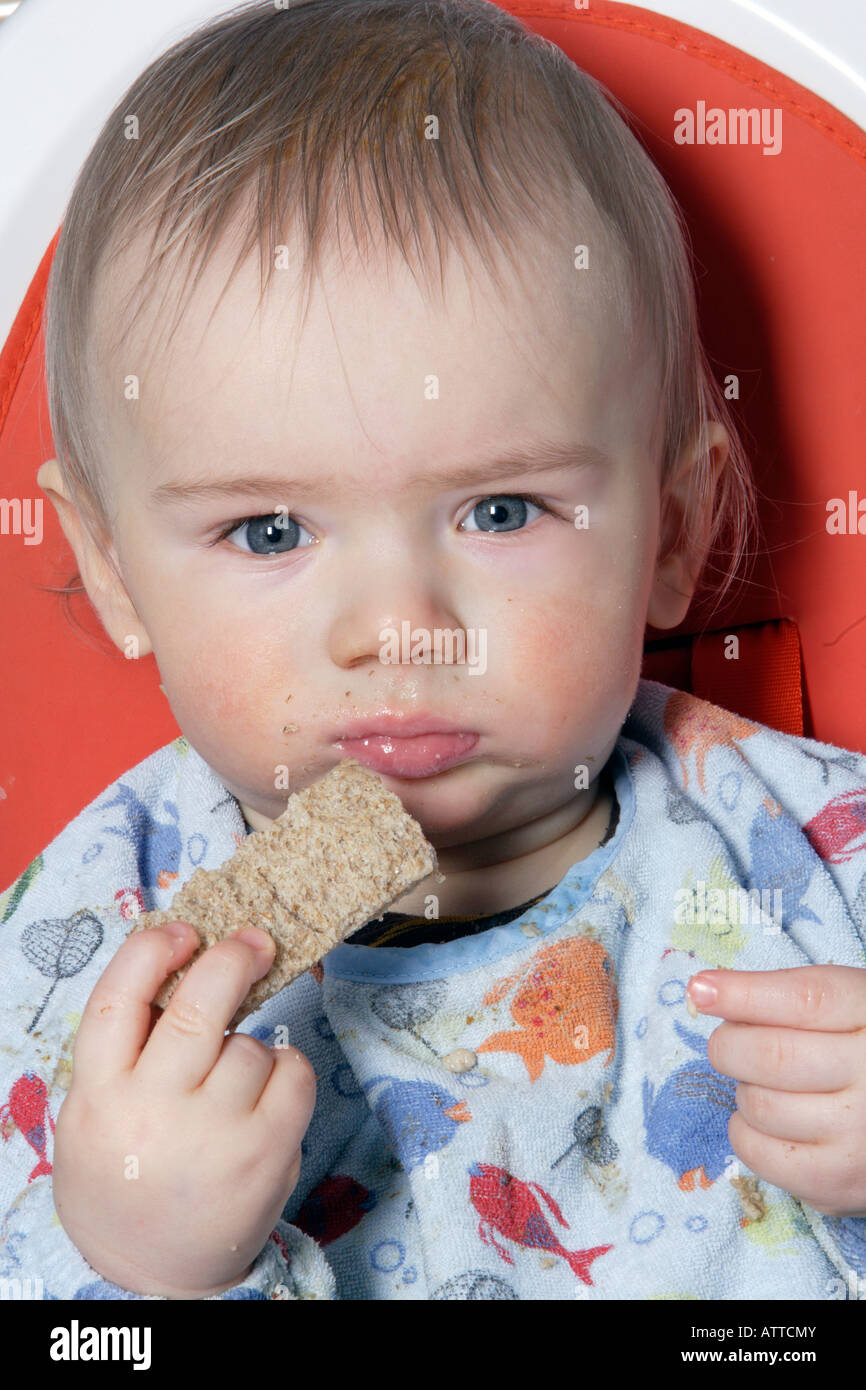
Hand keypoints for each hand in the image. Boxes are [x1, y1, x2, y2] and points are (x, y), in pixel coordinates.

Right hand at [52, 920, 315, 1297]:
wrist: (150, 1274)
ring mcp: (211, 1134)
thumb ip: (131, 1048)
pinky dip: (288, 1069)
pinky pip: (292, 1072)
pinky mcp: (264, 1153)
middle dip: (232, 959)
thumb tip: (189, 964)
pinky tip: (269, 1092)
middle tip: (254, 942)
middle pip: (196, 1007)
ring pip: (248, 1045)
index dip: (151, 951)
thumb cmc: (127, 1172)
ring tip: (232, 1086)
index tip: (183, 932)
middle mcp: (152, 1111)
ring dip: (250, 1047)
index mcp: (100, 1095)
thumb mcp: (99, 1111)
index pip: (116, 1000)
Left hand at [687, 965, 865, 1217]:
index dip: (744, 994)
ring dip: (744, 1088)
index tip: (700, 989)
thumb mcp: (846, 1006)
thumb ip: (789, 994)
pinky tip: (769, 1118)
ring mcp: (857, 1137)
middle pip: (770, 1055)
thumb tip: (702, 990)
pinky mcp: (836, 1183)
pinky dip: (745, 1130)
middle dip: (730, 1044)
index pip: (805, 1000)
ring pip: (757, 1104)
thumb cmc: (862, 1050)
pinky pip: (758, 1153)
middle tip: (733, 1042)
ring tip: (768, 1083)